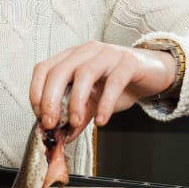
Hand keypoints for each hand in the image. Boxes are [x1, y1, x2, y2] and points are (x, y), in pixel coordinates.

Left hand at [29, 41, 176, 138]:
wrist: (151, 74)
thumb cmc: (118, 84)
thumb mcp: (93, 101)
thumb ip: (77, 115)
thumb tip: (62, 135)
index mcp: (71, 57)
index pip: (44, 69)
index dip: (37, 92)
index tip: (39, 116)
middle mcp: (86, 51)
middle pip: (59, 71)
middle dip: (51, 99)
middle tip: (51, 123)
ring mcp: (107, 54)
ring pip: (84, 73)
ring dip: (76, 102)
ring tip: (75, 123)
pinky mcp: (128, 62)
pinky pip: (114, 82)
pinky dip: (105, 103)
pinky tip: (101, 120)